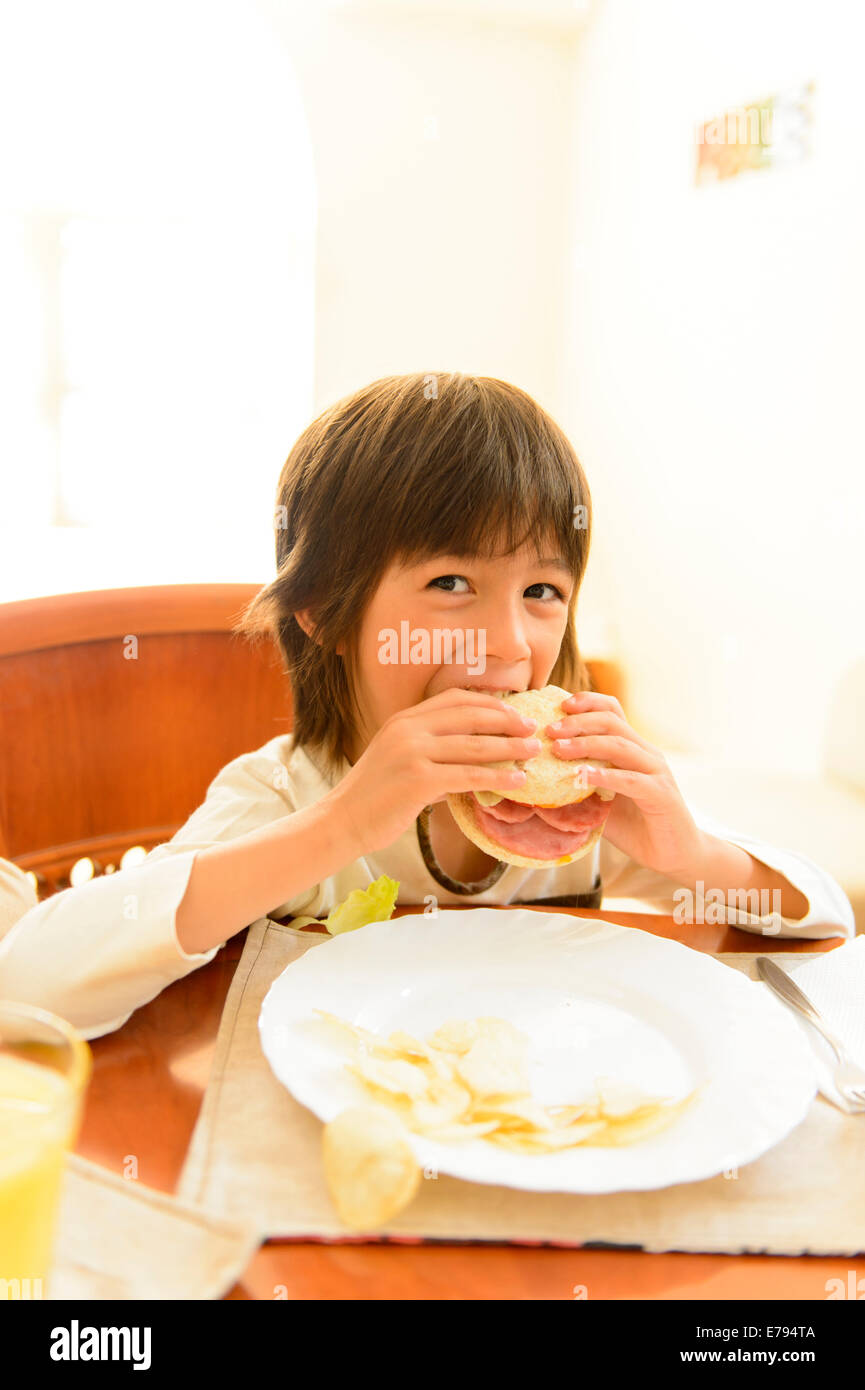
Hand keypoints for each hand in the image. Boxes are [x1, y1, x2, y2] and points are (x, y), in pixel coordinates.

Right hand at [328, 689, 541, 856]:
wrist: (342, 822)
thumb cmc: (374, 797)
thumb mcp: (399, 761)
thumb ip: (431, 754)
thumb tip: (472, 761)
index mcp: (404, 719)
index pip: (456, 698)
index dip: (490, 703)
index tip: (514, 713)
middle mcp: (408, 729)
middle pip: (471, 716)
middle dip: (507, 721)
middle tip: (532, 729)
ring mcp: (412, 752)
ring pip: (475, 746)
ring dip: (510, 748)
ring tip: (533, 752)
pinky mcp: (418, 779)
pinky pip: (468, 775)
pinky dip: (498, 777)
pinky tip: (517, 781)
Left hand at [546, 690, 704, 878]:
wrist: (674, 854)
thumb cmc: (634, 826)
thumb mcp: (599, 803)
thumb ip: (576, 788)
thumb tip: (536, 784)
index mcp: (632, 749)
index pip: (612, 711)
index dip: (587, 702)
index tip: (558, 706)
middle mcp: (646, 754)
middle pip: (612, 722)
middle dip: (578, 722)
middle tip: (550, 730)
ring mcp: (656, 772)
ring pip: (620, 745)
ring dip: (586, 744)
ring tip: (559, 749)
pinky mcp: (661, 795)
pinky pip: (632, 780)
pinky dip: (606, 775)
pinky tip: (583, 776)